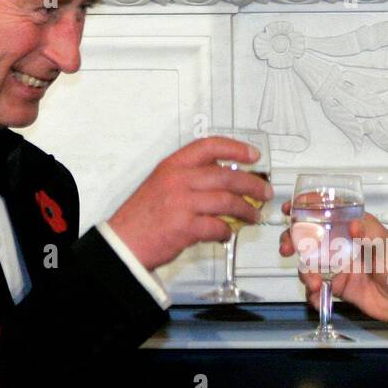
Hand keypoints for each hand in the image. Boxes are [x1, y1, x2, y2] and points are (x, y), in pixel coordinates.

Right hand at [107, 137, 272, 269]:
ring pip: (227, 202)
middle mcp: (178, 180)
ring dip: (246, 211)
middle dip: (252, 185)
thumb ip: (189, 177)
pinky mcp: (185, 227)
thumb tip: (221, 178)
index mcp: (173, 166)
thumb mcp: (161, 183)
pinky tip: (227, 233)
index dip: (236, 148)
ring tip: (253, 216)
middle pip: (227, 176)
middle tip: (263, 192)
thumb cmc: (142, 216)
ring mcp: (182, 203)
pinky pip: (218, 226)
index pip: (209, 146)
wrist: (124, 241)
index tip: (253, 154)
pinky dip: (227, 231)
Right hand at [278, 207, 387, 336]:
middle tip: (287, 248)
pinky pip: (318, 290)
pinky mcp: (339, 287)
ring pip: (309, 264)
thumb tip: (353, 223)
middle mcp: (344, 246)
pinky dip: (313, 295)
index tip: (291, 210)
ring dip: (305, 272)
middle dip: (294, 240)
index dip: (307, 210)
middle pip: (310, 238)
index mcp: (356, 230)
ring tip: (314, 283)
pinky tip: (318, 298)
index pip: (328, 214)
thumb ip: (370, 233)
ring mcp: (339, 267)